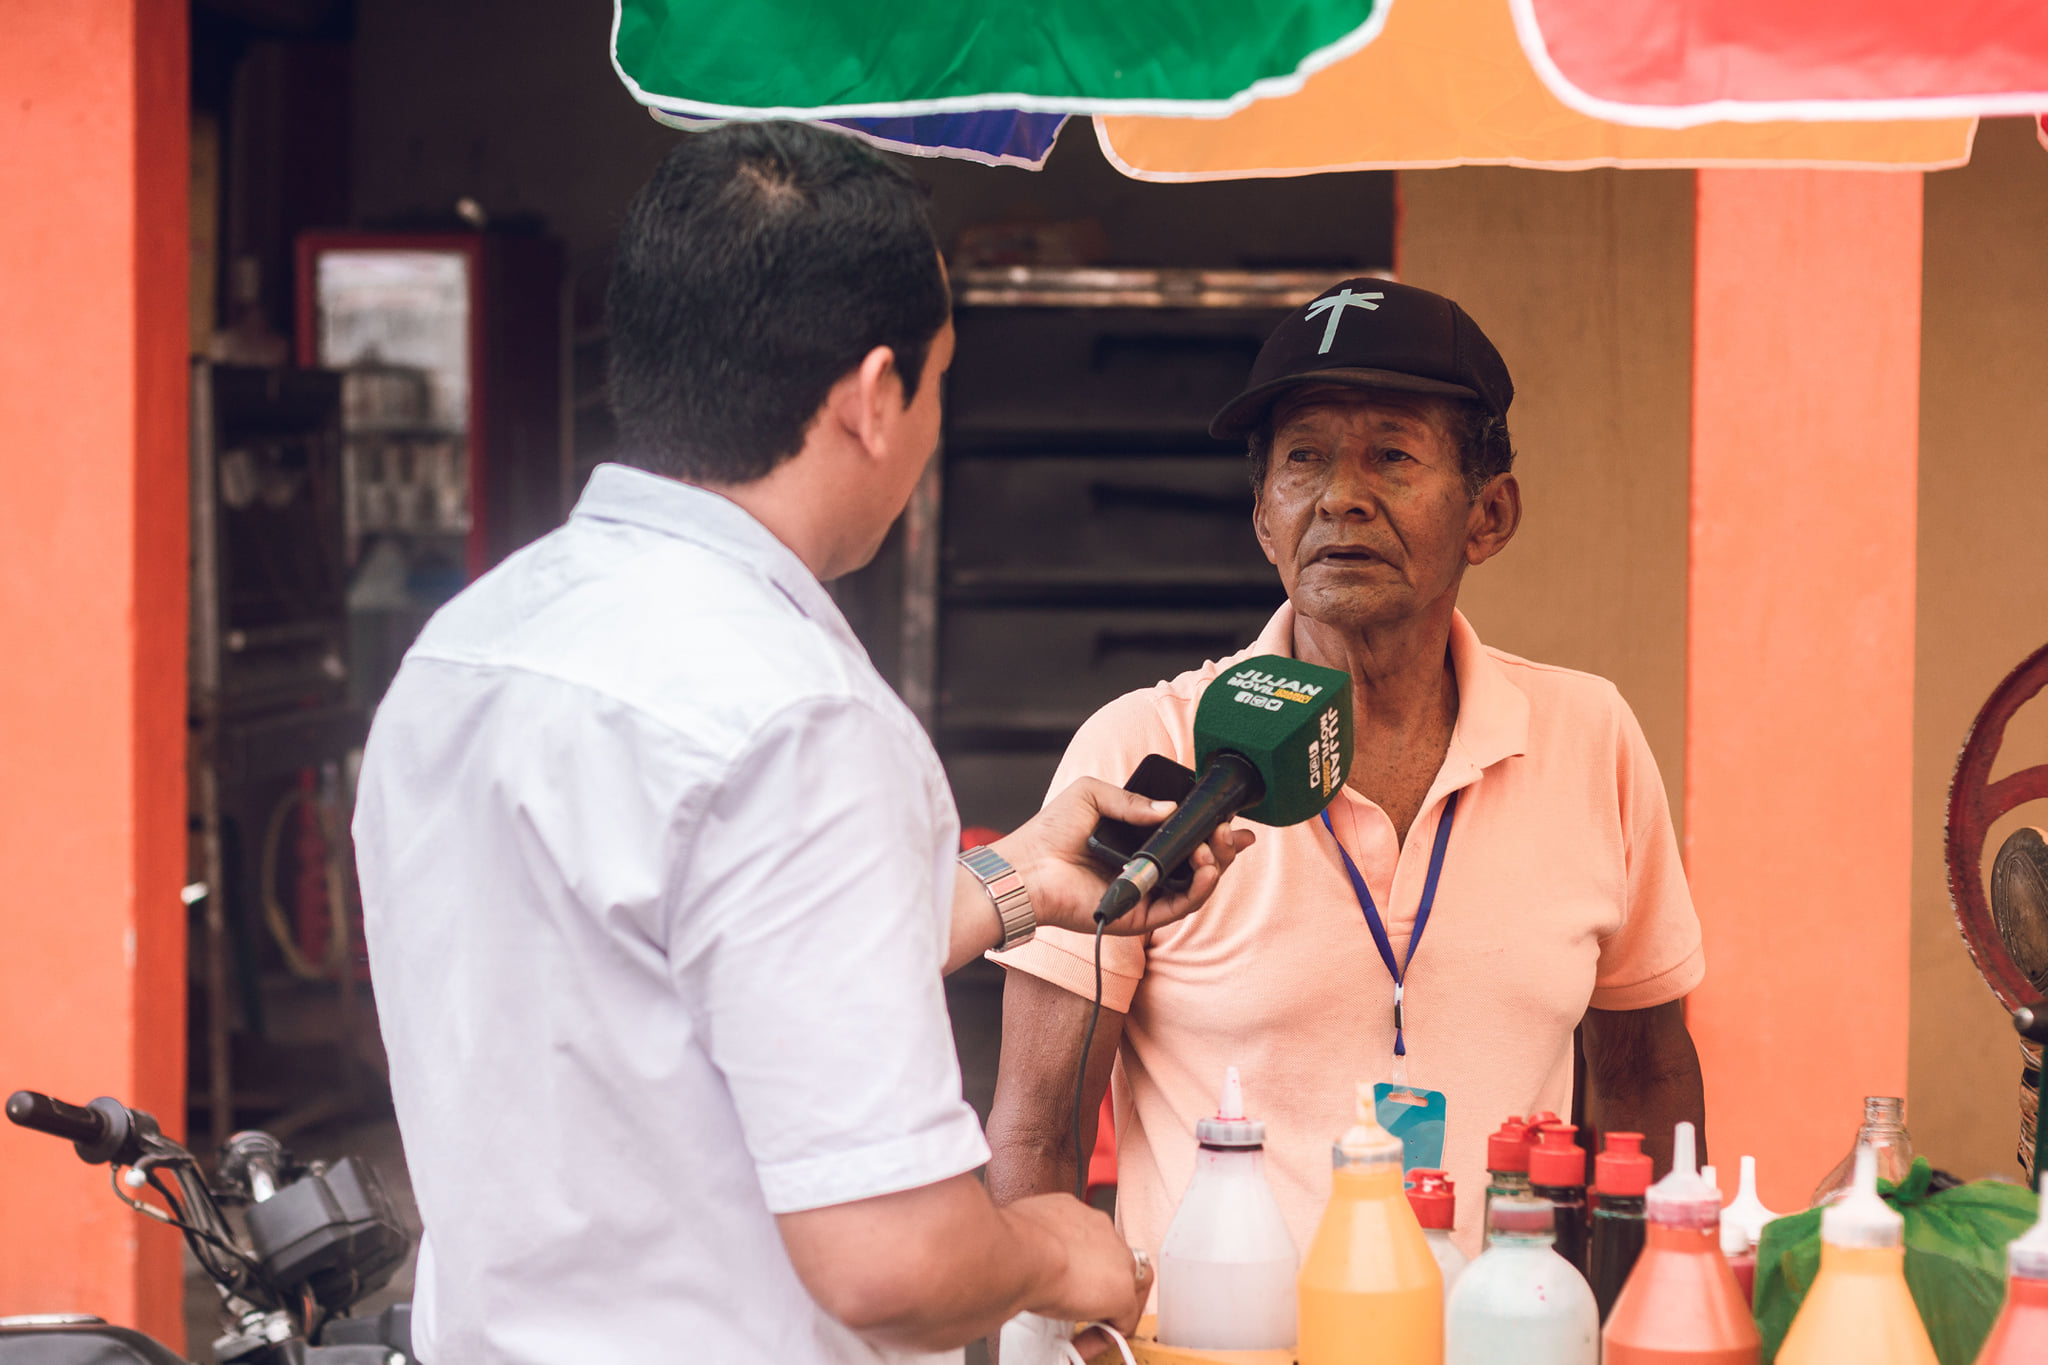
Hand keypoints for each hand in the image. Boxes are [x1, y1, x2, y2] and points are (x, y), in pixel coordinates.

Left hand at [993, 777, 1253, 937]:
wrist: (1029, 867)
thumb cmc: (1051, 831)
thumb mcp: (1093, 795)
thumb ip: (1134, 800)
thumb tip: (1172, 808)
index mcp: (1136, 841)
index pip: (1183, 836)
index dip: (1209, 828)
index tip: (1228, 817)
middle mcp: (1145, 868)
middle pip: (1197, 862)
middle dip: (1220, 846)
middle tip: (1230, 832)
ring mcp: (1145, 893)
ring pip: (1195, 886)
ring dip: (1214, 866)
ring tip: (1215, 847)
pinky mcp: (1139, 915)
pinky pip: (1179, 907)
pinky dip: (1199, 890)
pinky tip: (1206, 871)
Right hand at [1004, 1193, 1151, 1332]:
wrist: (1021, 1253)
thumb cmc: (1010, 1242)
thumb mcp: (1019, 1232)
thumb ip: (1029, 1242)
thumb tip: (1015, 1256)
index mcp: (1074, 1212)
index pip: (1089, 1238)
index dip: (1079, 1265)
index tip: (1061, 1281)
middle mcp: (1101, 1229)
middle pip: (1115, 1259)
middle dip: (1101, 1284)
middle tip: (1078, 1305)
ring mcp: (1118, 1259)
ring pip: (1130, 1287)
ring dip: (1110, 1308)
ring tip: (1085, 1329)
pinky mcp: (1122, 1292)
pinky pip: (1122, 1321)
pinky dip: (1103, 1337)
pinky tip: (1079, 1344)